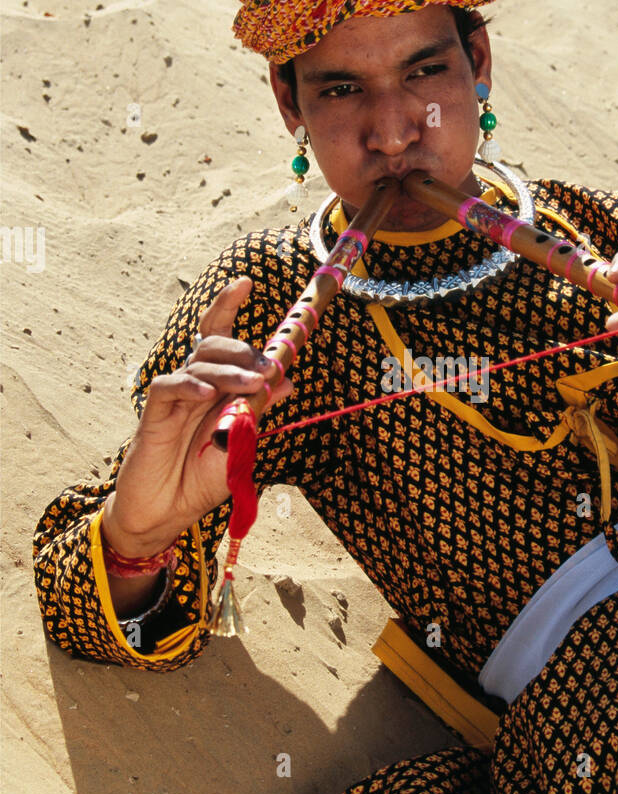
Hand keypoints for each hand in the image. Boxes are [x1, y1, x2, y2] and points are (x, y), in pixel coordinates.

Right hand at [102, 277, 293, 555]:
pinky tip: (209, 395)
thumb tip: (287, 379)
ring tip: (253, 385)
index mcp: (217, 385)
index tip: (245, 282)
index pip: (220, 335)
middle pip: (214, 343)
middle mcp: (196, 384)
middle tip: (267, 370)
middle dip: (244, 349)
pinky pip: (170, 387)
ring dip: (230, 370)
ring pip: (199, 362)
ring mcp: (175, 396)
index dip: (228, 305)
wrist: (168, 512)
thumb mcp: (242, 442)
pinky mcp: (155, 413)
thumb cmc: (202, 478)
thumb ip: (260, 410)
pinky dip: (192, 386)